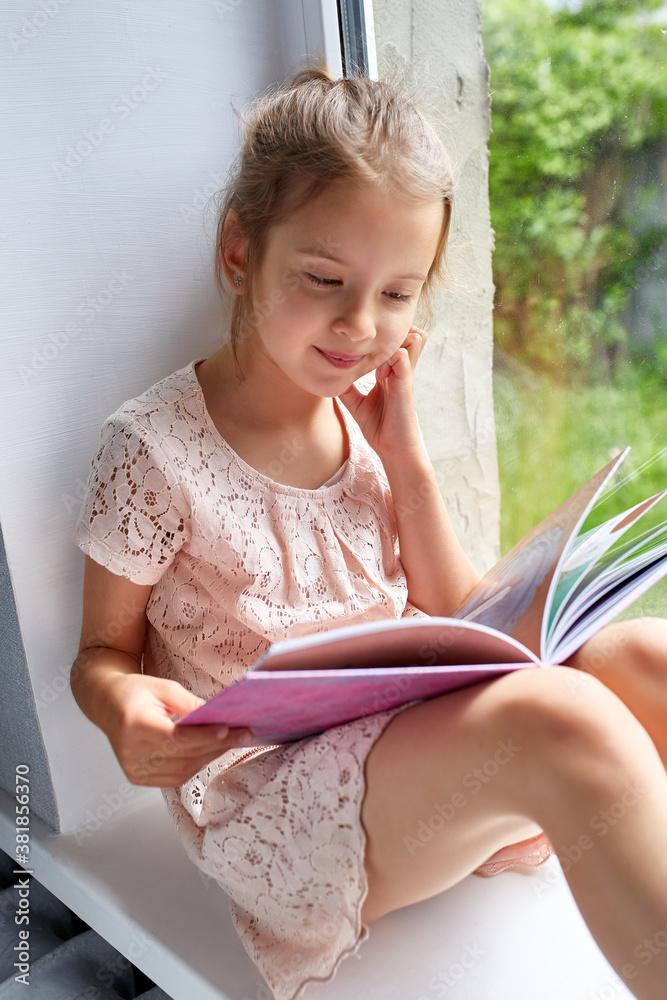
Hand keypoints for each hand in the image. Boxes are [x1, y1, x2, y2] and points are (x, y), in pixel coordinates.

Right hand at [100, 671, 253, 786]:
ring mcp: (134, 769)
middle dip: (217, 745)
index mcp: (134, 725)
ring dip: (210, 756)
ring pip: (183, 770)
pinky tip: (210, 751)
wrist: (107, 704)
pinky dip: (196, 764)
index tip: (229, 729)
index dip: (204, 736)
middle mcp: (131, 753)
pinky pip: (175, 777)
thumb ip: (190, 704)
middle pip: (183, 755)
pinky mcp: (138, 777)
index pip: (176, 738)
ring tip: (232, 741)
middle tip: (244, 734)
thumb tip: (219, 716)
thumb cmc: (135, 692)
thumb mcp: (164, 688)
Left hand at [338, 326, 427, 461]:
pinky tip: (374, 363)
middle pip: (405, 333)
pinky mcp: (406, 385)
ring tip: (370, 347)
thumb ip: (347, 388)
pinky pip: (403, 358)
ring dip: (392, 339)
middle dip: (388, 330)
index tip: (357, 331)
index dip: (378, 334)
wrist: (393, 449)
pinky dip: (391, 354)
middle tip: (365, 334)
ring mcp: (405, 375)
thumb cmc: (379, 426)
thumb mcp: (355, 403)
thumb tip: (329, 376)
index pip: (389, 342)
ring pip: (411, 339)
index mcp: (390, 372)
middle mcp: (400, 369)